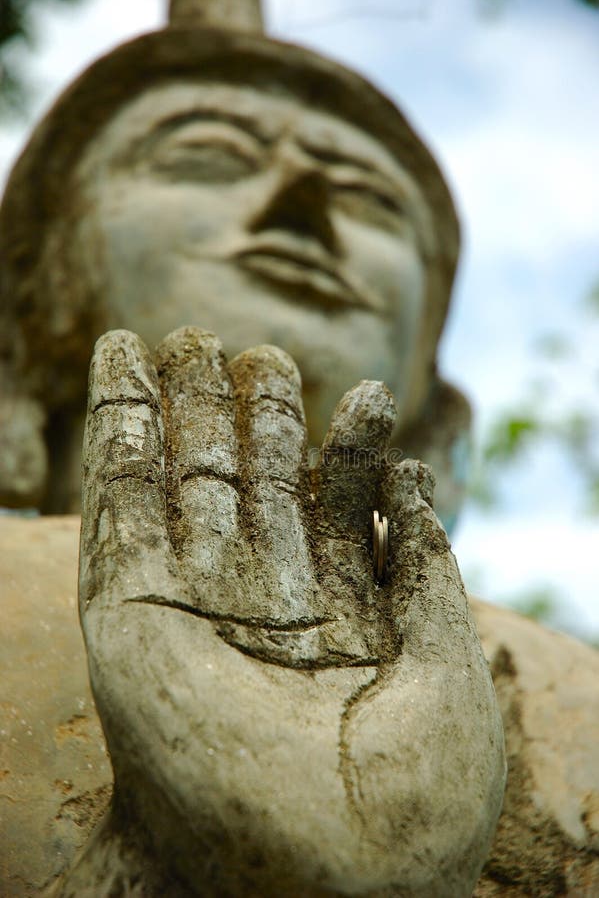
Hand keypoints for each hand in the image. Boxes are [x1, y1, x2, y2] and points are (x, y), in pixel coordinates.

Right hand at [66, 327, 504, 896]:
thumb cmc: (411, 808)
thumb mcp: (451, 672)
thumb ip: (427, 572)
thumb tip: (413, 482)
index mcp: (338, 624)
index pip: (333, 514)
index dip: (342, 449)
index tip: (360, 392)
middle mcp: (263, 609)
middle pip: (250, 488)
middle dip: (248, 416)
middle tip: (248, 346)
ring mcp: (193, 607)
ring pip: (179, 483)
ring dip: (177, 410)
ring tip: (179, 339)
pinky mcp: (128, 615)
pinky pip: (118, 508)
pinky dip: (117, 438)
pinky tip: (124, 376)